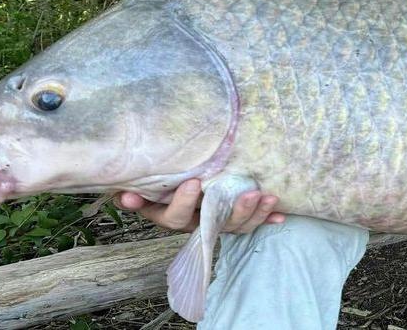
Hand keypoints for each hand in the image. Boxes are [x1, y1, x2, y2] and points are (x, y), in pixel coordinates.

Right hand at [114, 179, 285, 233]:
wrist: (175, 181)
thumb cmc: (153, 181)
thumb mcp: (141, 184)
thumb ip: (134, 191)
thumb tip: (125, 197)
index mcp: (171, 214)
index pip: (176, 216)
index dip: (184, 204)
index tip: (193, 184)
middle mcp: (195, 222)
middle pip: (214, 224)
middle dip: (234, 210)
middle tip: (249, 192)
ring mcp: (216, 221)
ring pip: (236, 225)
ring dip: (254, 212)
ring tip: (266, 196)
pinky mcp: (233, 217)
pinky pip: (251, 221)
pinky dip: (266, 217)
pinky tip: (281, 213)